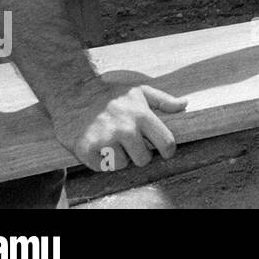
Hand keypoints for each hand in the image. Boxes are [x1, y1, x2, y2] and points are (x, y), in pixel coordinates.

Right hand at [49, 81, 187, 171]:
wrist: (73, 94)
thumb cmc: (109, 94)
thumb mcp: (139, 91)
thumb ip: (163, 100)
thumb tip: (185, 104)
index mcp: (141, 115)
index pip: (166, 143)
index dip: (168, 150)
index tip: (164, 152)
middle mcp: (125, 129)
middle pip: (144, 159)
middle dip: (139, 153)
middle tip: (128, 142)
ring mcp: (105, 140)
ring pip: (123, 165)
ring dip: (118, 157)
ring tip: (111, 141)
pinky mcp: (87, 150)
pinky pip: (102, 167)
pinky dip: (100, 160)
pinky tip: (97, 145)